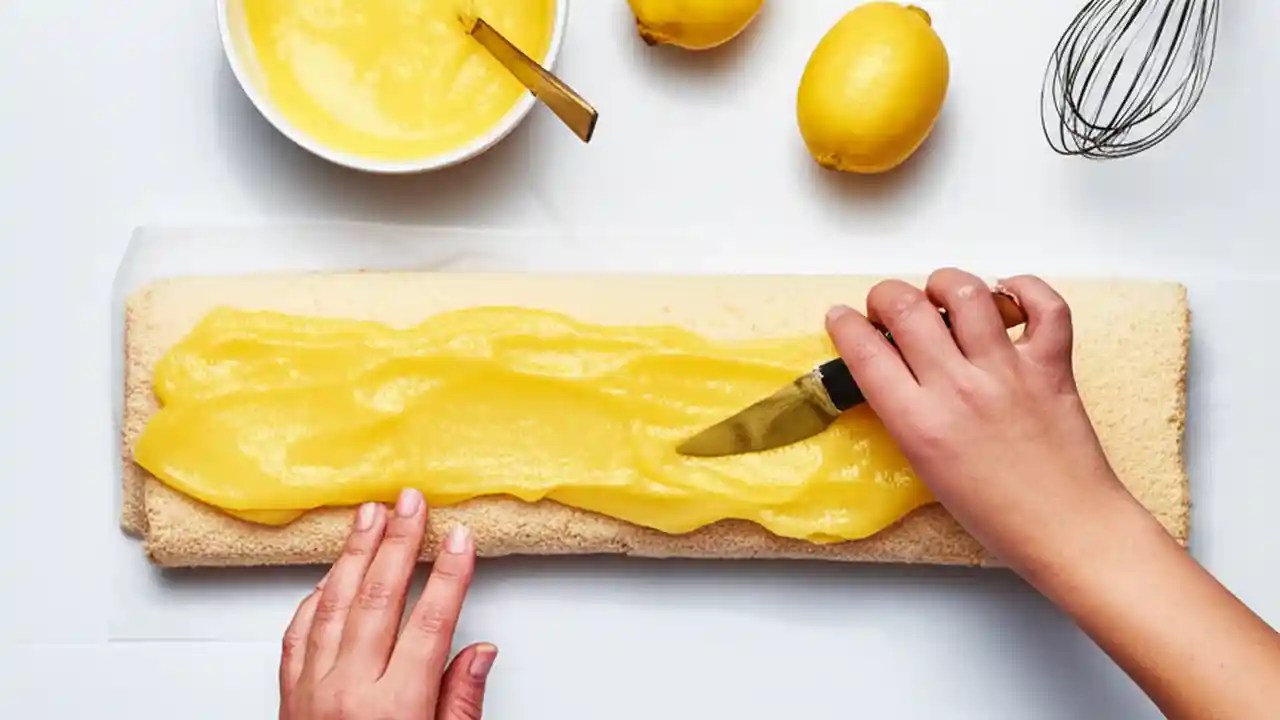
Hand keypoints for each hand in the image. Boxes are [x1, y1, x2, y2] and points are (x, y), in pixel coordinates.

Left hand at [279, 488, 494, 719]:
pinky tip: (330, 575)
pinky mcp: (289, 697)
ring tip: (370, 516)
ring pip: (334, 605)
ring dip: (355, 554)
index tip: (459, 539)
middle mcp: (350, 693)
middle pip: (379, 599)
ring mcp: (313, 692)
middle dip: (399, 543)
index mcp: (397, 709)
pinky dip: (316, 598)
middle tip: (410, 503)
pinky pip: (298, 634)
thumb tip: (479, 654)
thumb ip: (461, 704)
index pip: (431, 624)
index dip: (449, 575)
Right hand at [824, 268, 1131, 577]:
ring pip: (966, 292)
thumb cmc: (993, 512)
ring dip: (944, 284)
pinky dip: (1024, 289)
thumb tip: (892, 365)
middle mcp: (958, 389)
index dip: (843, 323)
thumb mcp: (924, 466)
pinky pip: (1044, 304)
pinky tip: (1007, 299)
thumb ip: (905, 412)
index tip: (842, 317)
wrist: (1066, 530)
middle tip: (889, 307)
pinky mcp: (1052, 366)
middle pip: (905, 307)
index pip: (864, 350)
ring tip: (942, 297)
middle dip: (885, 295)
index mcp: (918, 423)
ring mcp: (1007, 372)